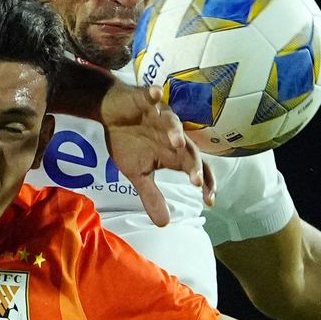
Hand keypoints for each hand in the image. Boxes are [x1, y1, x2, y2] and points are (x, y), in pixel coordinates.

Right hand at [99, 81, 214, 225]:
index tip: (209, 201)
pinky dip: (153, 95)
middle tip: (194, 180)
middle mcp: (172, 134)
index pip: (196, 168)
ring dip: (175, 131)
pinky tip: (155, 94)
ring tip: (176, 142)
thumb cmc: (128, 142)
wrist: (111, 113)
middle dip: (192, 163)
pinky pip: (150, 95)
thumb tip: (164, 224)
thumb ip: (152, 196)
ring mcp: (159, 115)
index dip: (205, 183)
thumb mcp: (138, 175)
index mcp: (173, 154)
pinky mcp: (144, 98)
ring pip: (172, 122)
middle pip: (189, 148)